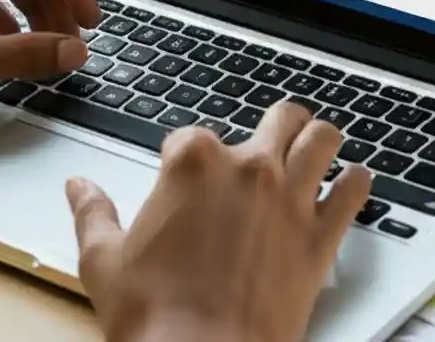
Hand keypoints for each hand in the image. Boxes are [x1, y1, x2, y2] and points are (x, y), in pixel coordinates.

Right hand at [66, 102, 371, 341]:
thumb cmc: (154, 317)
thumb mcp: (103, 261)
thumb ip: (93, 213)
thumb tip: (78, 186)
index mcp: (192, 165)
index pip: (191, 135)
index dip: (186, 154)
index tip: (185, 174)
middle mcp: (247, 169)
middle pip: (278, 118)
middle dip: (274, 126)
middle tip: (270, 141)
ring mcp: (290, 199)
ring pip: (323, 139)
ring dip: (320, 139)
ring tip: (316, 147)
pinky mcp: (321, 236)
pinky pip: (354, 192)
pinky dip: (356, 184)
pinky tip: (350, 184)